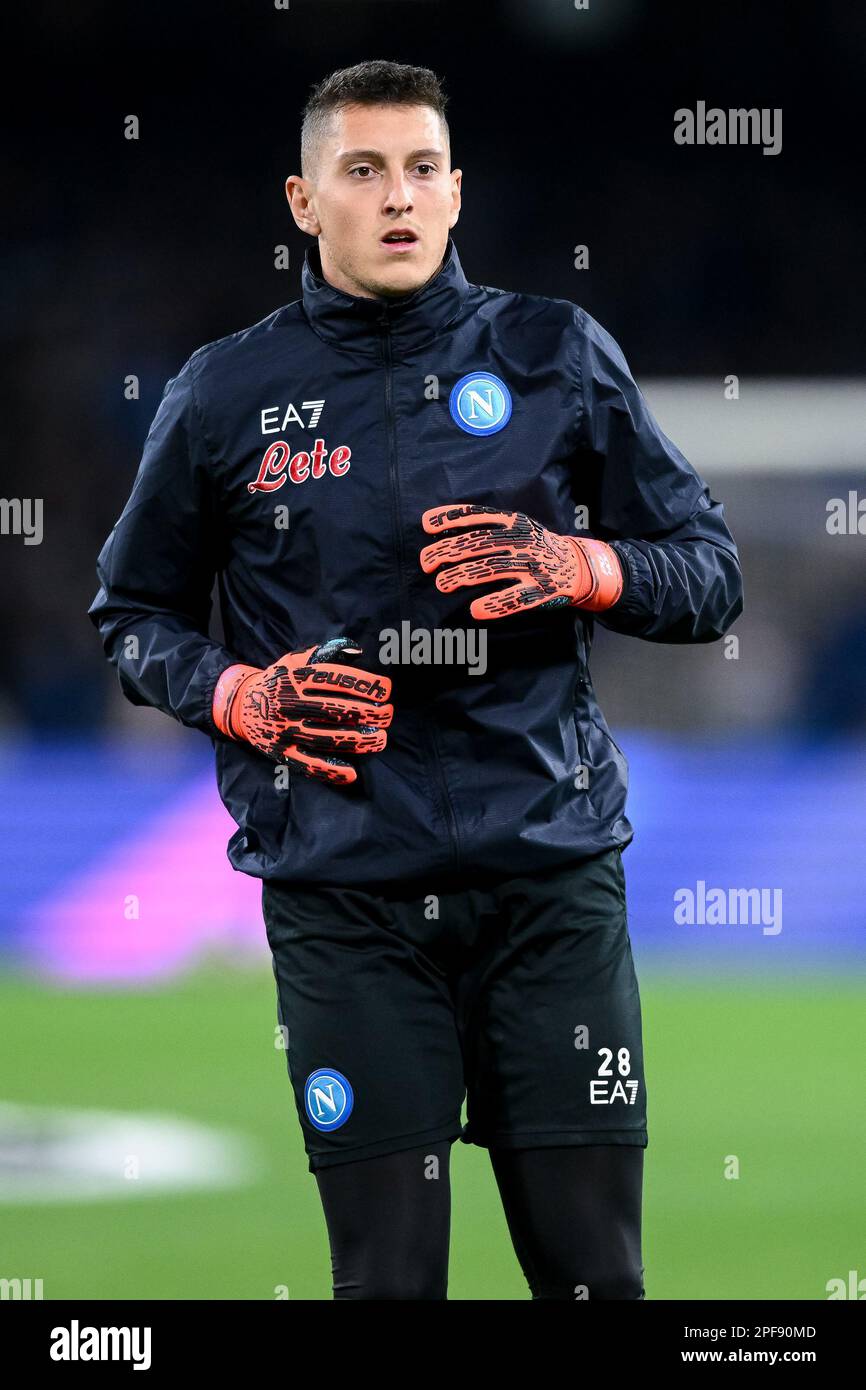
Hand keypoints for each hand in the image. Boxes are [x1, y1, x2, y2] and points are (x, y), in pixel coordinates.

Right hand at [212, 637, 392, 785]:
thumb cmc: (278, 680)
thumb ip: (324, 654)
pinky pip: (307, 765)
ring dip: (358, 740)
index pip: (335, 679)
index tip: (386, 690)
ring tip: (381, 738)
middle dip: (368, 713)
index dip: (364, 685)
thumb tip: (356, 651)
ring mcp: (285, 730)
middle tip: (388, 715)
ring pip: (327, 739)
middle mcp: (290, 703)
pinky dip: (330, 771)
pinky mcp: (280, 752)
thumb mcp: (294, 661)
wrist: (240, 705)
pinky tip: (352, 774)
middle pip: (336, 710)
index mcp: (296, 678)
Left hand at [419, 504, 622, 619]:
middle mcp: (523, 541)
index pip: (479, 516)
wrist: (579, 565)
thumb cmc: (537, 546)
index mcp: (515, 523)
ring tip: (441, 583)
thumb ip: (487, 528)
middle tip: (425, 562)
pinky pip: (516, 599)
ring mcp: (533, 566)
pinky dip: (495, 605)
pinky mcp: (542, 591)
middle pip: (479, 543)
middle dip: (448, 552)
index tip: (426, 526)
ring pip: (492, 569)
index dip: (451, 519)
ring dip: (463, 576)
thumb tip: (443, 531)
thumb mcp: (517, 528)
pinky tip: (475, 610)